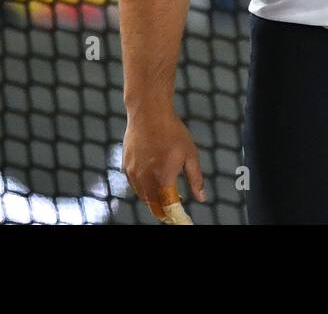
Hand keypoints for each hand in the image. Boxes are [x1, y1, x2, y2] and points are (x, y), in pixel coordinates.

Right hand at [123, 106, 206, 221]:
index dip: (175, 213)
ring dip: (153, 199)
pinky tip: (152, 178)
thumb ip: (195, 179)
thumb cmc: (172, 132)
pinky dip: (143, 188)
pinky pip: (134, 185)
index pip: (168, 206)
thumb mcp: (190, 154)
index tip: (180, 215)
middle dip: (163, 209)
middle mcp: (146, 178)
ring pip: (142, 196)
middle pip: (153, 205)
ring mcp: (133, 173)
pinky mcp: (126, 166)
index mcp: (163, 177)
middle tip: (173, 205)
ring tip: (165, 191)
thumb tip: (201, 198)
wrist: (149, 113)